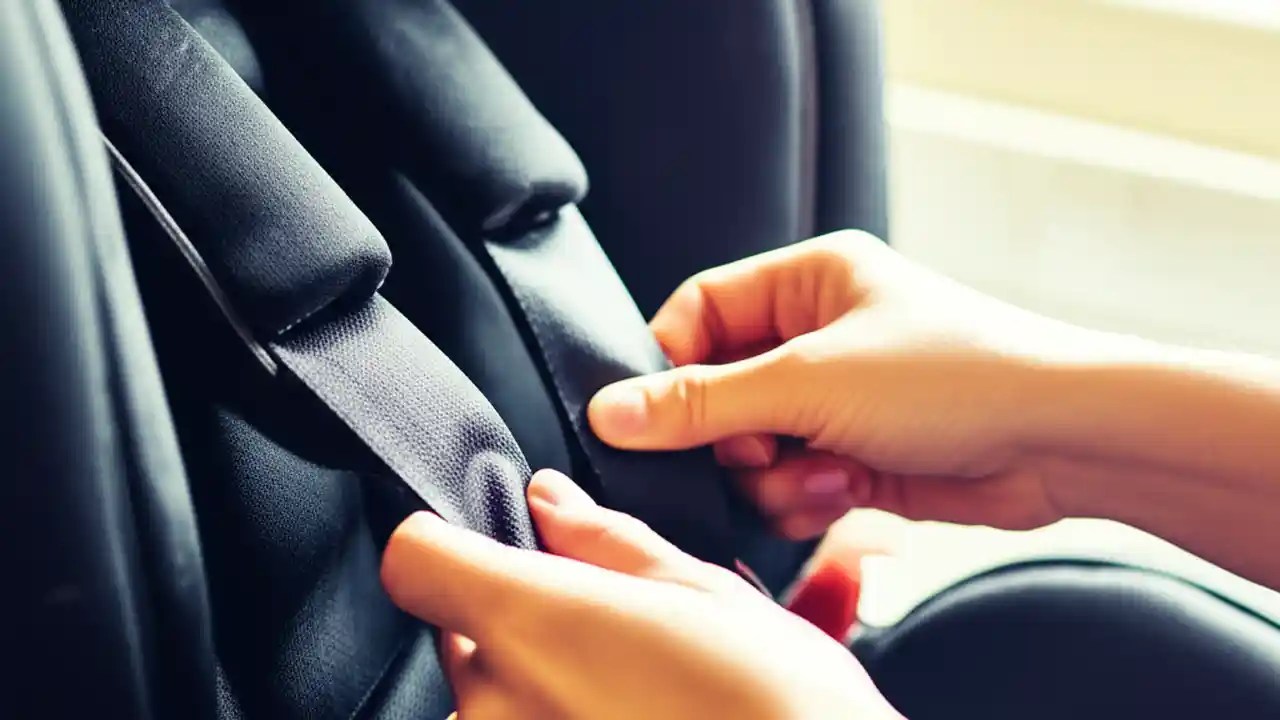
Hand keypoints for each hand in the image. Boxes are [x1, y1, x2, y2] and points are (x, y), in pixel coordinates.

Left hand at [381, 470, 901, 719]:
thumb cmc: (777, 708)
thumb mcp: (702, 594)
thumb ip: (607, 542)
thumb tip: (550, 501)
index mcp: (531, 624)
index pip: (416, 557)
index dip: (445, 537)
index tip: (482, 540)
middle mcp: (496, 704)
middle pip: (459, 629)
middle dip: (520, 615)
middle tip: (610, 623)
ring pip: (494, 696)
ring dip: (544, 682)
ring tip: (637, 686)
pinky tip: (634, 715)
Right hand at [588, 231, 1100, 537]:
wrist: (1062, 443)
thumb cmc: (955, 377)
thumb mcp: (811, 382)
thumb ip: (703, 403)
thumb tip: (610, 411)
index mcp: (808, 282)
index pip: (697, 312)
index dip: (668, 366)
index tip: (650, 419)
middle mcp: (818, 335)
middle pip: (717, 391)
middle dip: (732, 438)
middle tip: (757, 453)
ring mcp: (836, 398)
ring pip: (749, 449)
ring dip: (773, 476)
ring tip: (826, 475)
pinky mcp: (855, 455)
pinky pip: (789, 484)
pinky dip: (805, 498)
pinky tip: (850, 494)